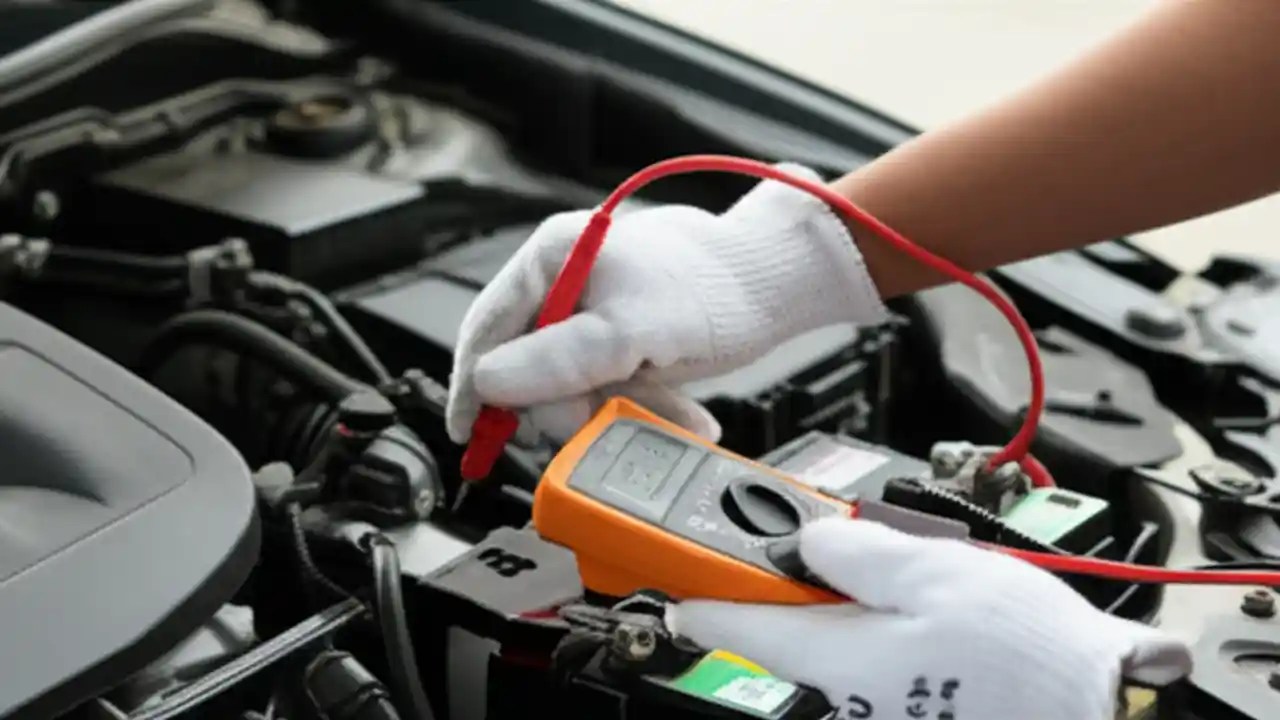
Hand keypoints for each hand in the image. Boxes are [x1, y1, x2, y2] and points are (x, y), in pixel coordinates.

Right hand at [446, 163, 887, 444]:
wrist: (778, 282)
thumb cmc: (716, 288)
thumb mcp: (632, 329)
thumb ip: (561, 357)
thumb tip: (490, 383)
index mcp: (554, 256)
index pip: (488, 328)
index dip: (475, 386)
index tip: (471, 433)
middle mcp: (567, 278)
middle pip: (529, 366)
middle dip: (566, 408)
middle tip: (596, 429)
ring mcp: (595, 310)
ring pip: (574, 385)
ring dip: (612, 413)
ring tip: (663, 416)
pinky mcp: (623, 338)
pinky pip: (610, 387)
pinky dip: (637, 408)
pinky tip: (675, 413)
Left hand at [666, 518, 1191, 719]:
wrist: (1095, 712)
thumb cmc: (1025, 657)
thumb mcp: (932, 571)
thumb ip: (855, 553)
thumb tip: (806, 542)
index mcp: (832, 657)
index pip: (733, 624)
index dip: (699, 591)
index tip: (672, 577)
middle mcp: (838, 697)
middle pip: (775, 638)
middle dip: (775, 590)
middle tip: (797, 548)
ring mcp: (870, 712)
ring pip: (819, 653)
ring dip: (829, 612)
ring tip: (875, 574)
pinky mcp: (899, 713)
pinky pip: (859, 673)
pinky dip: (865, 638)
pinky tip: (908, 616)